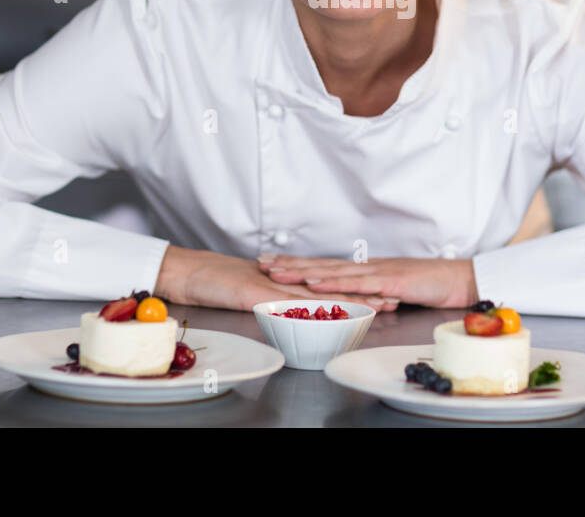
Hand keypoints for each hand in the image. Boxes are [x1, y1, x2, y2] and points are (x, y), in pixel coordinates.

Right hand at [154, 246, 400, 312]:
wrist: (189, 272)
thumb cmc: (217, 282)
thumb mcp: (253, 291)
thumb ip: (275, 297)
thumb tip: (293, 306)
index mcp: (287, 280)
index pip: (328, 285)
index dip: (356, 288)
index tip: (384, 292)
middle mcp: (285, 281)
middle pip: (331, 287)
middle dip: (363, 293)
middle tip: (395, 297)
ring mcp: (273, 286)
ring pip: (317, 293)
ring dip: (347, 300)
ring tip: (376, 304)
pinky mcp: (257, 293)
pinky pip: (286, 302)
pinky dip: (309, 308)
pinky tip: (329, 312)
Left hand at [255, 254, 478, 308]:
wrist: (459, 279)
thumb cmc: (431, 285)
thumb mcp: (396, 292)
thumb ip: (376, 294)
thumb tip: (359, 301)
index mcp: (368, 270)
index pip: (327, 266)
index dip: (299, 263)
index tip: (273, 262)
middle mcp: (367, 268)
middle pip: (322, 265)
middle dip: (290, 263)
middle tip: (261, 261)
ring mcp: (378, 273)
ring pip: (333, 272)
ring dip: (303, 271)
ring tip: (277, 271)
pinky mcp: (390, 283)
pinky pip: (357, 283)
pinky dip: (334, 283)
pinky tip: (316, 283)